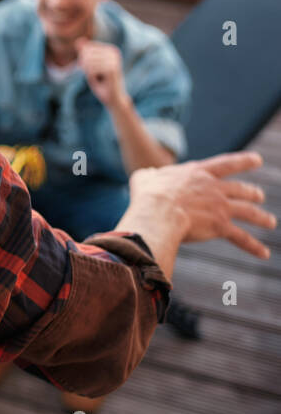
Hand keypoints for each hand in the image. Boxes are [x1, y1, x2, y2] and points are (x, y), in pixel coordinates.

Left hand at [77, 39, 127, 107]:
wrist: (113, 98)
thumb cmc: (101, 81)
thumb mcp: (90, 65)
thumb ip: (85, 52)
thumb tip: (78, 40)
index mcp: (111, 49)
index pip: (86, 49)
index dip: (84, 61)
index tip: (96, 70)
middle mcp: (114, 52)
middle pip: (86, 54)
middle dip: (86, 67)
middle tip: (98, 75)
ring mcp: (114, 60)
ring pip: (87, 62)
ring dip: (89, 73)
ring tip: (100, 78)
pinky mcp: (112, 69)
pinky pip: (90, 70)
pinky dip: (91, 77)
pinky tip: (101, 81)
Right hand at [124, 152, 272, 258]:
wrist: (158, 212)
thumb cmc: (148, 194)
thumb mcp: (145, 177)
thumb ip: (151, 175)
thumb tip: (148, 175)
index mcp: (198, 172)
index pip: (226, 163)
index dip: (243, 161)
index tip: (257, 160)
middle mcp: (214, 187)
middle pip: (241, 189)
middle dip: (252, 193)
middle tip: (260, 195)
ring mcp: (221, 206)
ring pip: (248, 211)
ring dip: (261, 217)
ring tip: (269, 222)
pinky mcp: (220, 226)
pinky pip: (241, 237)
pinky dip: (253, 246)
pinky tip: (263, 254)